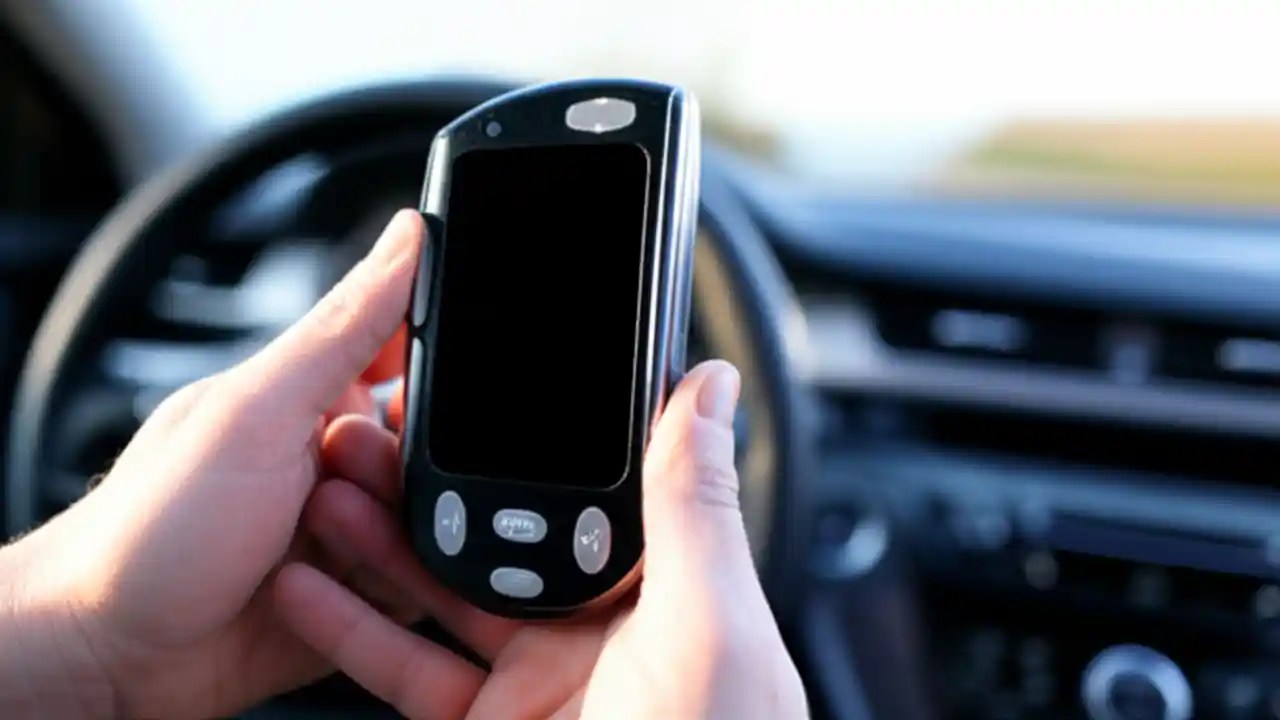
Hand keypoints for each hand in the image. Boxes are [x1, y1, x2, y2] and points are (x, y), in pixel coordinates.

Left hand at [0, 210, 424, 717]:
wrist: (111, 657)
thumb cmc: (153, 526)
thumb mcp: (257, 410)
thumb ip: (344, 327)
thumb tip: (408, 234)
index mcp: (314, 395)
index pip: (413, 357)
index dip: (433, 372)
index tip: (428, 396)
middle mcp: (335, 459)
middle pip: (432, 449)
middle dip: (394, 475)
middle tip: (329, 489)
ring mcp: (349, 530)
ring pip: (437, 520)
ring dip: (385, 539)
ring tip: (310, 550)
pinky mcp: (359, 596)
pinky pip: (421, 586)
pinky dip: (390, 590)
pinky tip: (327, 590)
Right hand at [272, 359, 808, 717]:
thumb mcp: (710, 624)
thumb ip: (692, 507)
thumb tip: (710, 389)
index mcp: (669, 590)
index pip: (590, 488)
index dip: (529, 439)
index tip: (471, 395)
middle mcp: (602, 631)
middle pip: (503, 532)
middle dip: (434, 483)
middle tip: (372, 434)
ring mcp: (539, 681)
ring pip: (444, 593)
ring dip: (380, 542)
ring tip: (325, 487)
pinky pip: (409, 669)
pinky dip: (353, 630)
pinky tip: (308, 587)